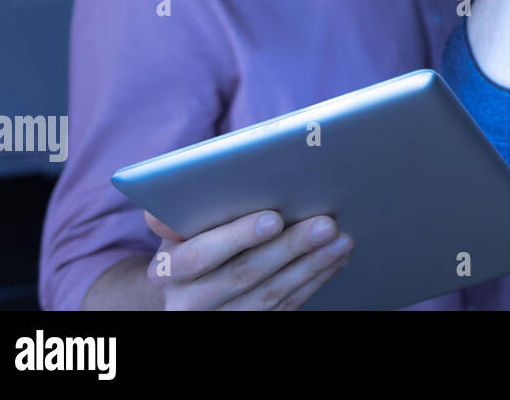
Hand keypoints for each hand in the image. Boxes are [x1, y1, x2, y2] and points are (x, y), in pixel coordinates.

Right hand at [143, 209, 352, 309]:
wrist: (186, 296)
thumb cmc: (188, 246)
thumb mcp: (175, 232)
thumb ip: (180, 211)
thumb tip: (182, 183)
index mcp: (169, 271)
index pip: (202, 254)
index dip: (238, 236)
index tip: (274, 218)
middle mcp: (190, 302)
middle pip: (245, 274)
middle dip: (290, 247)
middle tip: (325, 224)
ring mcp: (223, 318)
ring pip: (271, 294)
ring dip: (312, 265)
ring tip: (341, 239)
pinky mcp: (249, 326)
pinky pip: (286, 306)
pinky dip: (314, 280)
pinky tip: (335, 259)